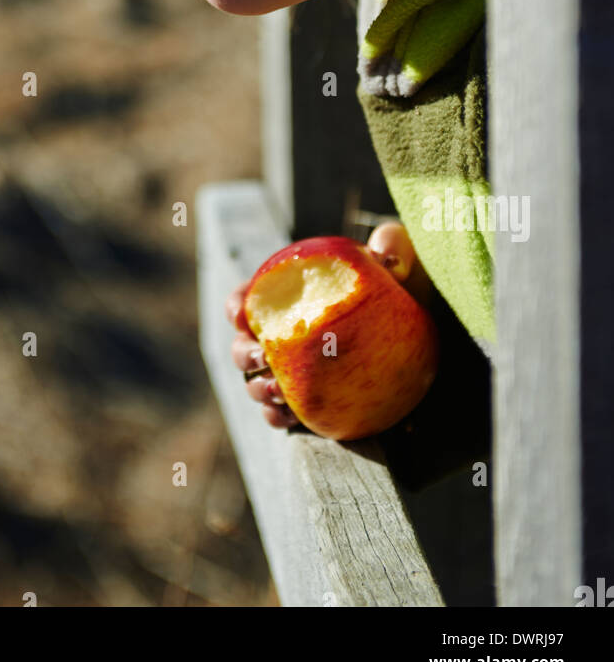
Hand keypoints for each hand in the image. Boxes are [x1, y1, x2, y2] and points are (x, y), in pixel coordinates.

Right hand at [225, 222, 430, 430]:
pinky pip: (281, 415)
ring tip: (277, 392)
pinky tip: (291, 417)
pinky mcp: (309, 403)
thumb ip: (393, 244)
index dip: (238, 304)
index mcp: (292, 297)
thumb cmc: (403, 288)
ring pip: (256, 383)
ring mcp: (293, 372)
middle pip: (243, 344)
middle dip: (243, 351)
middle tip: (262, 356)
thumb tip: (384, 251)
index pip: (251, 298)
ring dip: (258, 389)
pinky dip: (278, 417)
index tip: (241, 313)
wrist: (422, 333)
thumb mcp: (402, 260)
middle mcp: (284, 336)